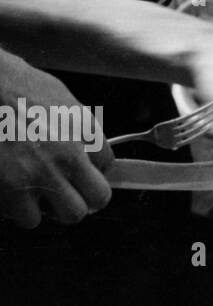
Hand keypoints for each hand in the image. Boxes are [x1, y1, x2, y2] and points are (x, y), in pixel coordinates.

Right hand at [0, 50, 112, 227]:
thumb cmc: (15, 87)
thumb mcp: (60, 98)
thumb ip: (78, 125)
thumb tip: (89, 148)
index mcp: (82, 130)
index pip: (108, 164)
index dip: (95, 167)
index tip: (84, 168)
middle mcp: (67, 157)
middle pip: (98, 198)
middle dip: (87, 196)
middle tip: (72, 191)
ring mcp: (39, 177)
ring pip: (66, 215)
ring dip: (55, 206)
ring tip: (40, 191)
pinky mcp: (10, 193)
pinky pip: (28, 218)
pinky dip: (22, 210)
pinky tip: (15, 192)